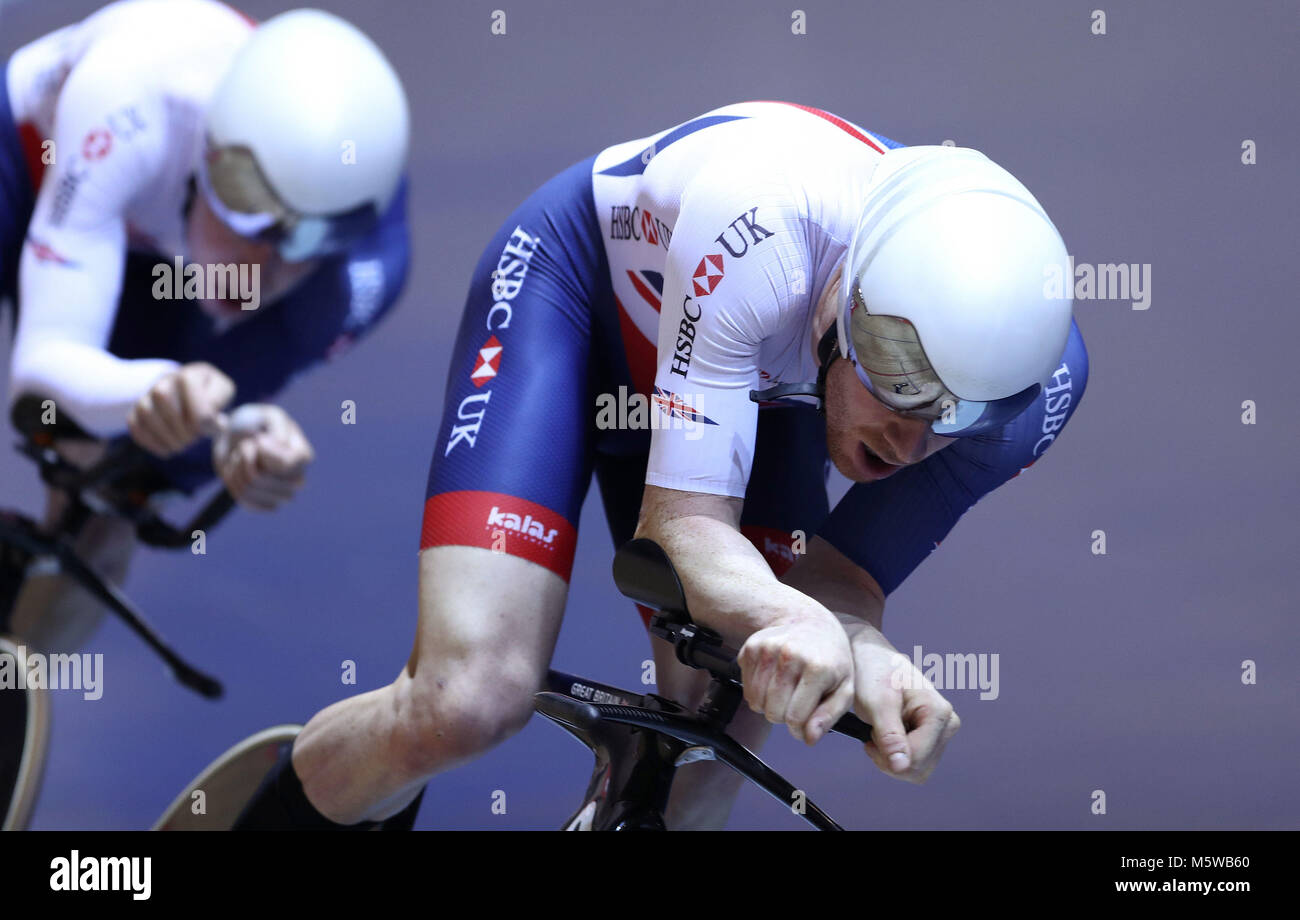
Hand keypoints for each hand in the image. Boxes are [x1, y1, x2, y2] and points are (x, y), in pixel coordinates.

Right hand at [127, 362, 233, 456]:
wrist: (195, 398)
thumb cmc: (212, 397)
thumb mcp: (223, 393)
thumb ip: (219, 402)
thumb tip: (209, 421)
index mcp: (190, 373)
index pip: (187, 382)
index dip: (198, 409)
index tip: (207, 428)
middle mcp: (166, 380)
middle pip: (161, 394)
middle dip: (178, 423)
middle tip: (192, 439)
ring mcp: (148, 395)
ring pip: (145, 410)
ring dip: (164, 435)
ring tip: (180, 447)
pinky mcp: (137, 411)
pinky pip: (134, 423)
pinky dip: (150, 441)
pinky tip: (167, 451)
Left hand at [212, 404, 313, 511]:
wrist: (239, 438)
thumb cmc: (257, 423)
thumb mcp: (269, 415)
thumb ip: (278, 425)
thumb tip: (281, 442)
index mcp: (303, 457)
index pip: (288, 463)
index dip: (266, 453)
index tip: (258, 439)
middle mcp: (297, 480)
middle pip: (260, 478)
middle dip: (244, 457)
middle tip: (245, 445)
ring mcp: (282, 496)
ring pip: (247, 488)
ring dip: (236, 468)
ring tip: (240, 456)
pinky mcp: (265, 505)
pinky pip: (243, 499)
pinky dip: (234, 481)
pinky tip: (239, 471)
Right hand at [737, 613, 855, 744]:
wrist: (811, 621)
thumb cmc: (831, 658)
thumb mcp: (844, 688)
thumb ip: (828, 716)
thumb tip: (808, 738)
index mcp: (817, 668)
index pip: (795, 718)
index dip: (798, 729)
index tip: (804, 724)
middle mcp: (790, 655)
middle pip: (773, 712)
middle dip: (783, 716)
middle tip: (795, 703)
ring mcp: (768, 649)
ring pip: (755, 701)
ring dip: (768, 705)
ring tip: (785, 691)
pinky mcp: (751, 647)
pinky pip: (746, 687)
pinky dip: (757, 690)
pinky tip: (773, 679)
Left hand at [849, 626, 959, 782]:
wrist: (870, 657)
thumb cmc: (872, 673)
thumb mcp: (876, 703)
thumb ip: (889, 736)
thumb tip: (902, 767)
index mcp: (939, 713)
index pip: (916, 759)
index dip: (887, 757)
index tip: (868, 737)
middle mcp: (948, 723)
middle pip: (919, 769)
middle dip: (890, 760)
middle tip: (872, 735)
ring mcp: (942, 731)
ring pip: (917, 770)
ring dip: (891, 759)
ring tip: (878, 732)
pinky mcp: (933, 737)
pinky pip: (914, 764)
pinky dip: (894, 756)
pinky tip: (884, 735)